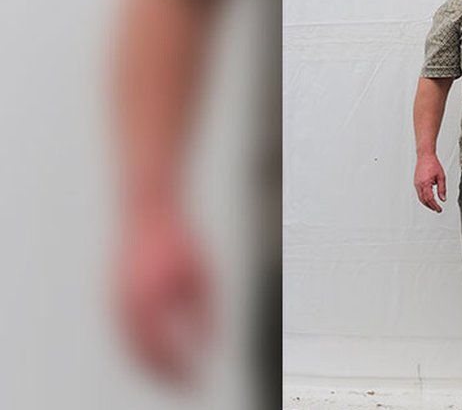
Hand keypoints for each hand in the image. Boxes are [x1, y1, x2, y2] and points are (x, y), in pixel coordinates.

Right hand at [117, 200, 211, 386]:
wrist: (146, 212)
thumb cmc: (179, 243)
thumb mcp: (203, 278)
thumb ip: (206, 314)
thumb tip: (211, 347)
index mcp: (150, 300)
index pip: (163, 348)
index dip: (179, 369)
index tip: (197, 383)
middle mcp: (127, 304)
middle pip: (143, 354)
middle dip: (164, 374)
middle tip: (186, 387)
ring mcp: (115, 301)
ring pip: (130, 346)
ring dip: (150, 366)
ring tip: (173, 377)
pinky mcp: (113, 297)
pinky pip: (125, 333)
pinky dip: (140, 349)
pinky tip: (159, 355)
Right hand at [414, 154, 446, 212]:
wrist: (425, 156)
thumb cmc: (433, 164)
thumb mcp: (441, 177)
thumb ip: (442, 189)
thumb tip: (443, 199)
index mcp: (425, 183)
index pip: (430, 199)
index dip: (435, 206)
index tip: (439, 209)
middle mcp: (419, 184)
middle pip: (424, 200)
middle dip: (430, 206)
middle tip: (437, 209)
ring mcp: (416, 183)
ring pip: (420, 198)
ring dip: (427, 203)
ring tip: (433, 206)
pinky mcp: (416, 182)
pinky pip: (419, 193)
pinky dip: (424, 198)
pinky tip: (429, 198)